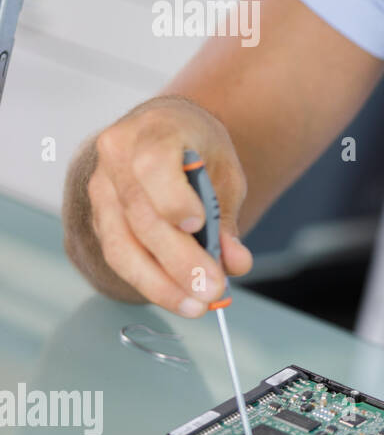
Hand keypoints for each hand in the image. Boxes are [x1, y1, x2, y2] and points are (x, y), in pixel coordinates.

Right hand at [64, 96, 252, 316]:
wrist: (166, 128)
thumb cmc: (198, 147)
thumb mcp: (225, 172)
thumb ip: (226, 218)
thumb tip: (236, 264)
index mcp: (153, 132)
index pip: (154, 166)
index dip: (173, 200)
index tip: (198, 226)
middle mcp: (117, 158)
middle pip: (141, 217)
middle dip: (178, 261)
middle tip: (211, 289)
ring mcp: (101, 187)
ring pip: (121, 244)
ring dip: (160, 283)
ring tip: (195, 306)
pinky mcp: (97, 215)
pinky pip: (117, 254)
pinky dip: (149, 281)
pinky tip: (177, 297)